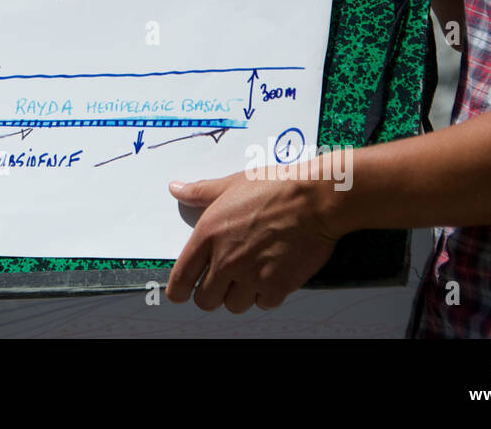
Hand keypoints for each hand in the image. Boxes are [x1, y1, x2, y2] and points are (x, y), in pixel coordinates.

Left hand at [165, 167, 340, 311]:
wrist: (314, 199)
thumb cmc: (275, 188)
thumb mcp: (230, 184)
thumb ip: (199, 192)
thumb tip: (176, 189)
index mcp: (208, 235)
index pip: (181, 278)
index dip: (177, 291)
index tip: (180, 293)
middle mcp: (226, 259)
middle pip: (205, 300)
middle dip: (211, 294)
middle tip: (222, 282)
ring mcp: (251, 275)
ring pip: (233, 306)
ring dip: (239, 295)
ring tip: (250, 276)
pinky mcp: (277, 286)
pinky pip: (263, 304)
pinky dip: (266, 295)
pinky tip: (271, 276)